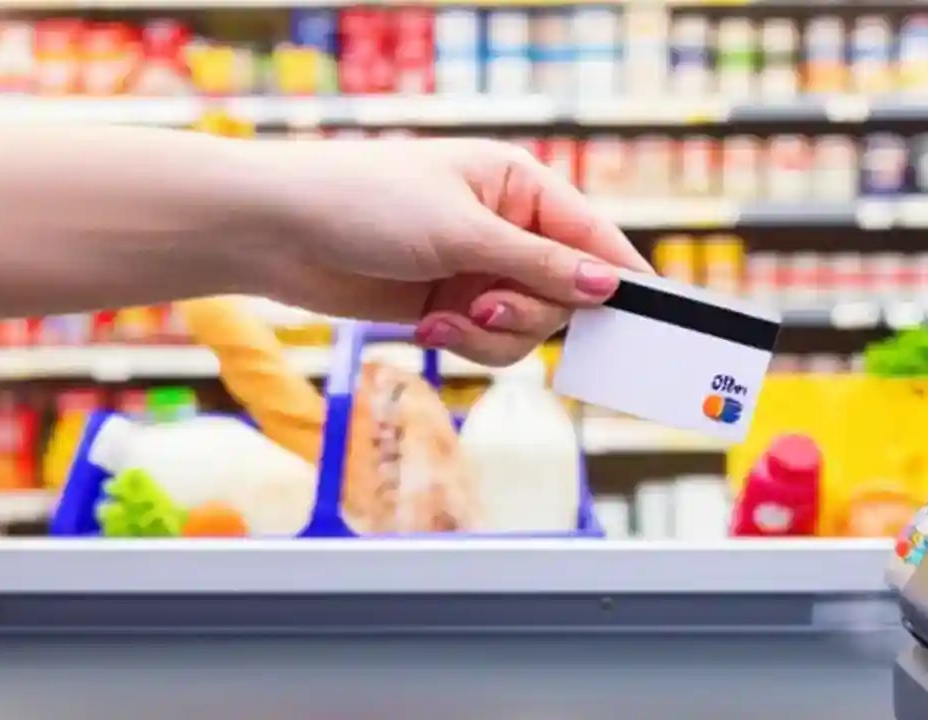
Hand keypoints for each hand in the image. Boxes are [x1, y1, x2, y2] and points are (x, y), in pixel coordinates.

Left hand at [247, 138, 651, 365]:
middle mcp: (507, 226)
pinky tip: (427, 329)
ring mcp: (479, 268)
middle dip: (529, 312)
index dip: (617, 277)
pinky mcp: (450, 305)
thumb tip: (608, 287)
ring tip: (444, 320)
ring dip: (491, 335)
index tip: (648, 318)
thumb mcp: (462, 232)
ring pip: (527, 326)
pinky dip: (465, 343)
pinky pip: (488, 341)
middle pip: (564, 292)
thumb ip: (540, 264)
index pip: (592, 234)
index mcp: (519, 185)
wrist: (279, 232)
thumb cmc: (366, 203)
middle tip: (487, 308)